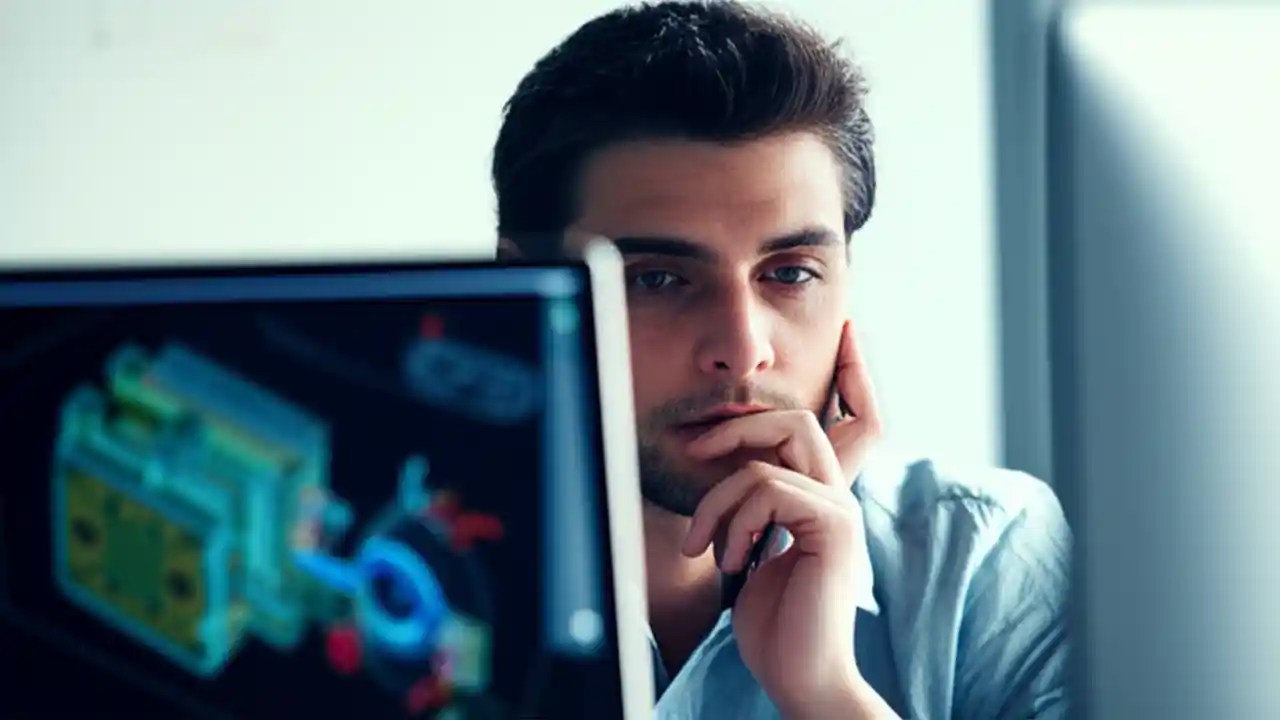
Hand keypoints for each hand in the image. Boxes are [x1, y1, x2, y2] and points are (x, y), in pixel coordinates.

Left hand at [681, 320, 887, 717]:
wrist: (799, 676)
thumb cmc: (772, 622)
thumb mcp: (754, 551)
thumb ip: (756, 507)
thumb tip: (728, 472)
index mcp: (825, 497)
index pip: (856, 418)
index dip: (856, 373)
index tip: (851, 329)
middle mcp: (840, 497)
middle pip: (801, 420)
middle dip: (738, 425)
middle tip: (694, 451)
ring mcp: (841, 511)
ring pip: (773, 453)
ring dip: (719, 496)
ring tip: (703, 544)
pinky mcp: (832, 528)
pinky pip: (769, 489)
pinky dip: (733, 519)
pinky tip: (725, 559)